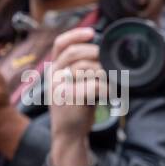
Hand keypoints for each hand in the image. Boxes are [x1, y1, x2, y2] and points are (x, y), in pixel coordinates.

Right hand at [45, 26, 105, 165]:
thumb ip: (82, 70)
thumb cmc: (76, 107)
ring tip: (111, 81)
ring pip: (85, 68)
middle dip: (95, 54)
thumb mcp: (76, 84)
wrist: (68, 133)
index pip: (61, 44)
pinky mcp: (68, 99)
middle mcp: (53, 75)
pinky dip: (105, 88)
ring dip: (103, 72)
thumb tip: (102, 55)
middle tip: (108, 62)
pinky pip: (92, 85)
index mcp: (55, 69)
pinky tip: (110, 93)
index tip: (91, 32)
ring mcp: (58, 86)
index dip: (75, 35)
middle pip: (75, 53)